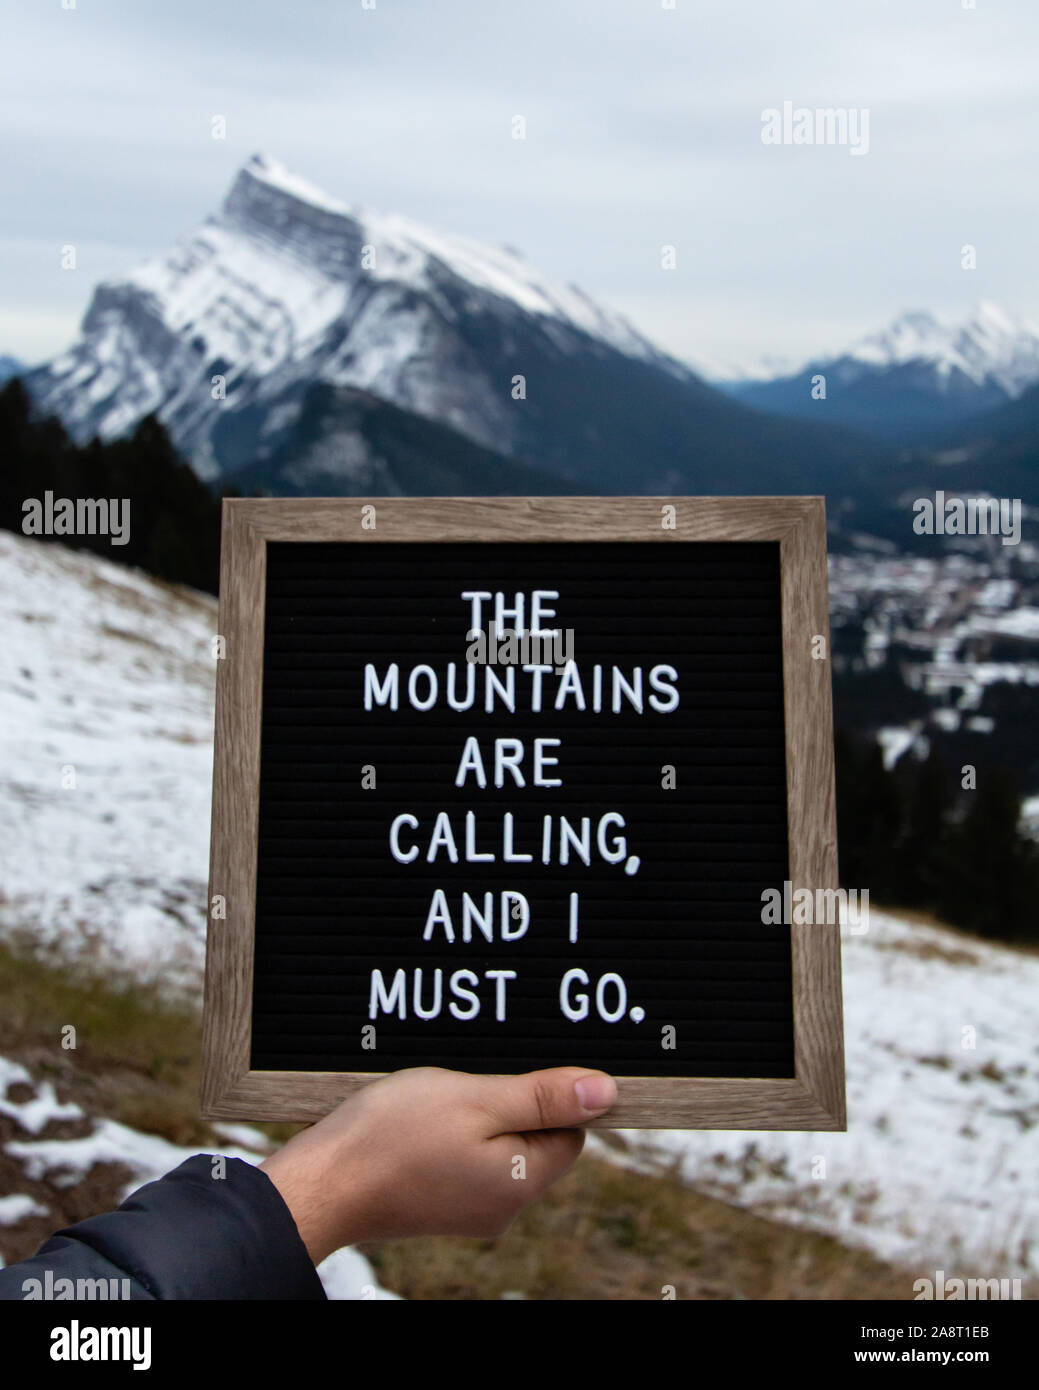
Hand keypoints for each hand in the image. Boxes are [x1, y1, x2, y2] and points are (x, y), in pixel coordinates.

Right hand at [260, 1066, 616, 1263]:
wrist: (319, 1181)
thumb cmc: (394, 1135)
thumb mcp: (476, 1098)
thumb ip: (543, 1096)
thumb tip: (608, 1093)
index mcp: (521, 1183)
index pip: (571, 1132)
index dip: (551, 1092)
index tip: (517, 1064)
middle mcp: (500, 1206)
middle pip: (533, 1139)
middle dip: (509, 1100)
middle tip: (471, 1073)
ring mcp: (465, 1209)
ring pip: (495, 1146)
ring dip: (476, 1113)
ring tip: (440, 1091)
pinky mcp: (434, 1204)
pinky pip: (462, 1159)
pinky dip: (450, 1132)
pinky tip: (421, 1113)